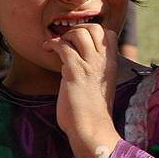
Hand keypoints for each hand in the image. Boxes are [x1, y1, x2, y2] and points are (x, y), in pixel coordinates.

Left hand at [43, 22, 123, 157]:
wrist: (91, 129)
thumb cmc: (93, 114)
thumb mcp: (100, 87)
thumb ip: (94, 73)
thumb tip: (78, 63)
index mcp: (111, 64)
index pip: (109, 34)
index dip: (93, 32)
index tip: (79, 42)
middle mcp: (103, 62)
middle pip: (94, 28)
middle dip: (77, 29)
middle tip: (66, 41)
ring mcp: (90, 65)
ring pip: (79, 33)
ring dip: (64, 36)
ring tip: (56, 46)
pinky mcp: (74, 72)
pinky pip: (62, 47)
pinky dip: (52, 44)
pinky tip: (46, 49)